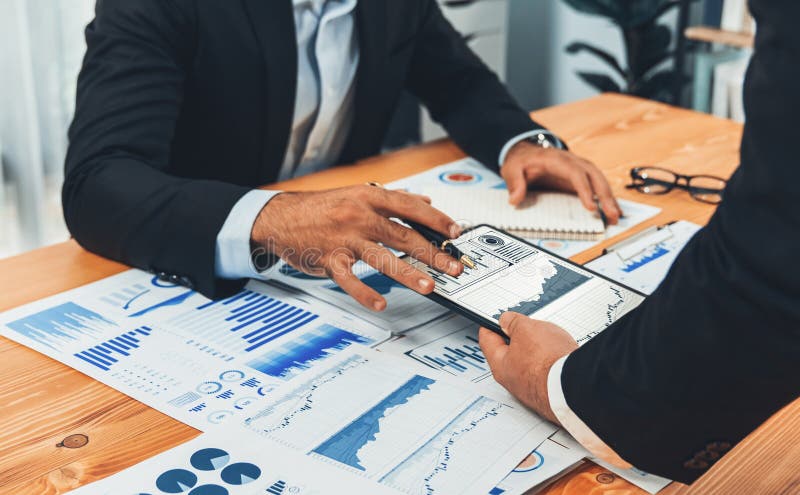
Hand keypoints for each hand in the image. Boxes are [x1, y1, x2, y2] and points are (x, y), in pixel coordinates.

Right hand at [250, 185, 463, 309]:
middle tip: (454, 267)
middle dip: (432, 252)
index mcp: (369, 197)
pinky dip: (365, 293)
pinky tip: (380, 304)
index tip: (456, 233)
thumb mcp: (357, 194)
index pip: (410, 206)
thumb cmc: (320, 207)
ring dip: (408, 274)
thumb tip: (423, 199)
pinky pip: (350, 279)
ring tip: (429, 286)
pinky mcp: (329, 259)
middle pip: (403, 235)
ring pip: (381, 257)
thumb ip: (392, 198)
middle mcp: (359, 215)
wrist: (280, 217)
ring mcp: (344, 238)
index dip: (436, 219)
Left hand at [479, 312, 577, 422]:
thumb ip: (513, 323)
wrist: (577, 387)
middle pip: (509, 354)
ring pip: (530, 365)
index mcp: (500, 365)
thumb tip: (506, 321)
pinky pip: (546, 374)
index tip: (491, 320)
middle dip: (517, 339)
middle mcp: (513, 382)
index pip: (487, 342)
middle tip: (524, 327)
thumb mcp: (526, 329)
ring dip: (537, 352)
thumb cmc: (549, 361)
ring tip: (549, 342)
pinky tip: (560, 358)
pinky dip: (551, 364)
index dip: (489, 326)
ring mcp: (532, 390)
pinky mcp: (550, 394)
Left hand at [502, 141, 621, 223]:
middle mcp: (572, 162)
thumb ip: (514, 183)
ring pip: (600, 180)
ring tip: (615, 215)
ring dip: (609, 198)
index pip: (575, 173)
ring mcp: (579, 168)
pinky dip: (606, 197)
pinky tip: (612, 210)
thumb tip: (515, 199)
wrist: (526, 152)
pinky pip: (597, 185)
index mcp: (557, 159)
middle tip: (611, 214)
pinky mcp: (581, 177)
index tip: (590, 206)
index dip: (584, 189)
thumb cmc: (522, 161)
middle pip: (594, 175)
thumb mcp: (511, 169)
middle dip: (605, 195)